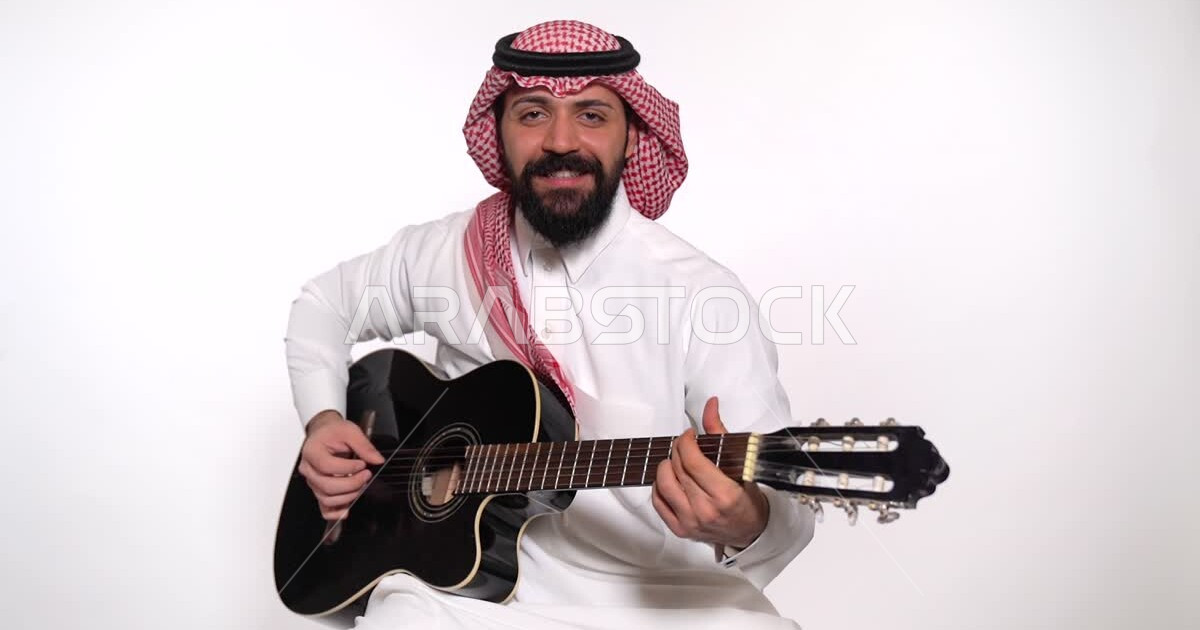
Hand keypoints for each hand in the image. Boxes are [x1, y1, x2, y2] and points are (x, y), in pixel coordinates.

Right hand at [298, 410, 384, 520]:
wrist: (324, 433)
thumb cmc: (333, 432)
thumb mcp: (350, 431)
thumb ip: (364, 446)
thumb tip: (376, 460)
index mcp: (312, 452)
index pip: (327, 466)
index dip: (347, 468)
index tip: (362, 464)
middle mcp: (309, 469)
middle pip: (327, 486)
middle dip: (352, 484)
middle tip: (366, 475)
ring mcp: (313, 482)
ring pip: (327, 499)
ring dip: (348, 496)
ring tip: (361, 485)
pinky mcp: (318, 490)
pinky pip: (324, 508)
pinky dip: (336, 512)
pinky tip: (348, 508)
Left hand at [651, 396, 769, 548]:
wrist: (749, 533)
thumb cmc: (748, 500)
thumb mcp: (741, 465)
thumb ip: (720, 433)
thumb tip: (710, 405)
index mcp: (724, 495)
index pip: (692, 461)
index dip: (686, 442)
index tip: (689, 436)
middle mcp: (705, 510)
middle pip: (678, 469)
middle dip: (678, 450)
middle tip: (684, 445)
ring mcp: (690, 522)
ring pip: (663, 484)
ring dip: (666, 466)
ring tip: (676, 461)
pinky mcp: (680, 530)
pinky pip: (658, 503)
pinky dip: (658, 486)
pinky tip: (670, 479)